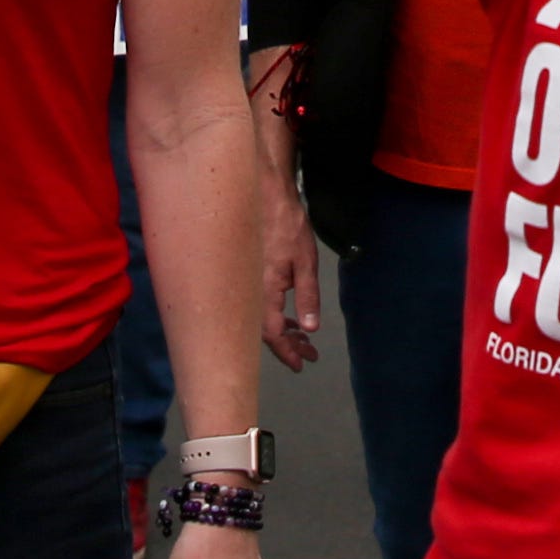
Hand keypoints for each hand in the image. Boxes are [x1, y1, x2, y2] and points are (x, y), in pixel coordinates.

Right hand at [263, 199, 321, 370]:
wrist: (264, 195)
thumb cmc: (287, 225)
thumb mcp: (305, 261)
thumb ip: (307, 296)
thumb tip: (311, 329)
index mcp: (264, 292)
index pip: (273, 335)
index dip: (287, 352)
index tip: (302, 364)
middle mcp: (251, 292)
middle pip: (265, 331)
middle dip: (289, 345)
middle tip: (310, 353)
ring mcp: (248, 283)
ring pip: (262, 318)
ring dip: (284, 331)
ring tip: (304, 338)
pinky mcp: (250, 274)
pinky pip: (260, 304)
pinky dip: (276, 315)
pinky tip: (290, 317)